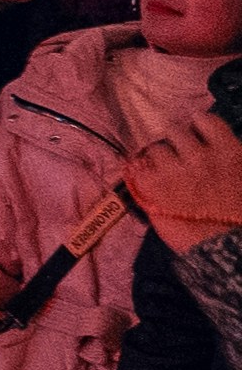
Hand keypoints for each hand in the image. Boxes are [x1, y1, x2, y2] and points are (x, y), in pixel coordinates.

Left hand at [132, 111, 241, 246]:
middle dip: (176, 143)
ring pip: (155, 149)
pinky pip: (138, 168)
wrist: (226, 248)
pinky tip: (150, 182)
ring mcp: (174, 169)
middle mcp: (200, 155)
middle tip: (180, 158)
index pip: (204, 120)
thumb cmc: (239, 216)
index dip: (198, 126)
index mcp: (229, 152)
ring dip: (158, 159)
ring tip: (166, 174)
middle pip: (175, 131)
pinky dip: (142, 174)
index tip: (196, 133)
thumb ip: (230, 158)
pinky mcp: (153, 186)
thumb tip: (218, 146)